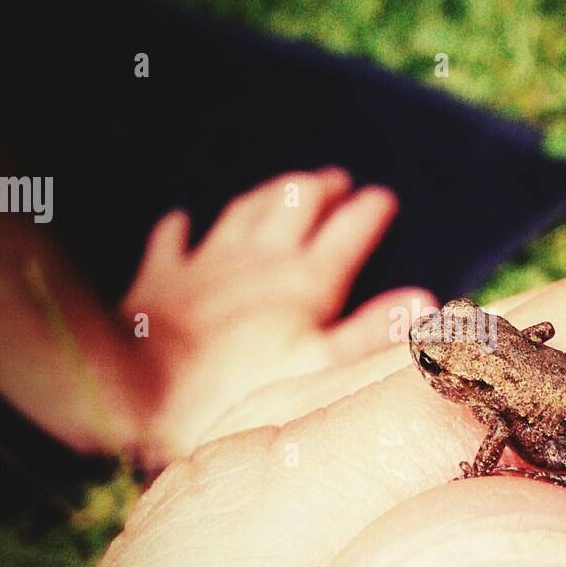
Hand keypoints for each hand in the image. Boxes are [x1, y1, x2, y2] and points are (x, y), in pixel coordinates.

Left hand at [122, 167, 432, 461]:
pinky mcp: (161, 279)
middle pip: (297, 206)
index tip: (384, 198)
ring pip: (245, 211)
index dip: (369, 214)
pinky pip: (173, 242)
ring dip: (269, 194)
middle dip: (322, 189)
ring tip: (286, 185)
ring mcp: (208, 263)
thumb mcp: (320, 367)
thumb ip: (372, 332)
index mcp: (306, 280)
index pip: (348, 233)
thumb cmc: (236, 386)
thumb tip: (425, 299)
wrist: (139, 387)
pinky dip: (181, 229)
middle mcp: (260, 258)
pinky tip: (183, 220)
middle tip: (338, 179)